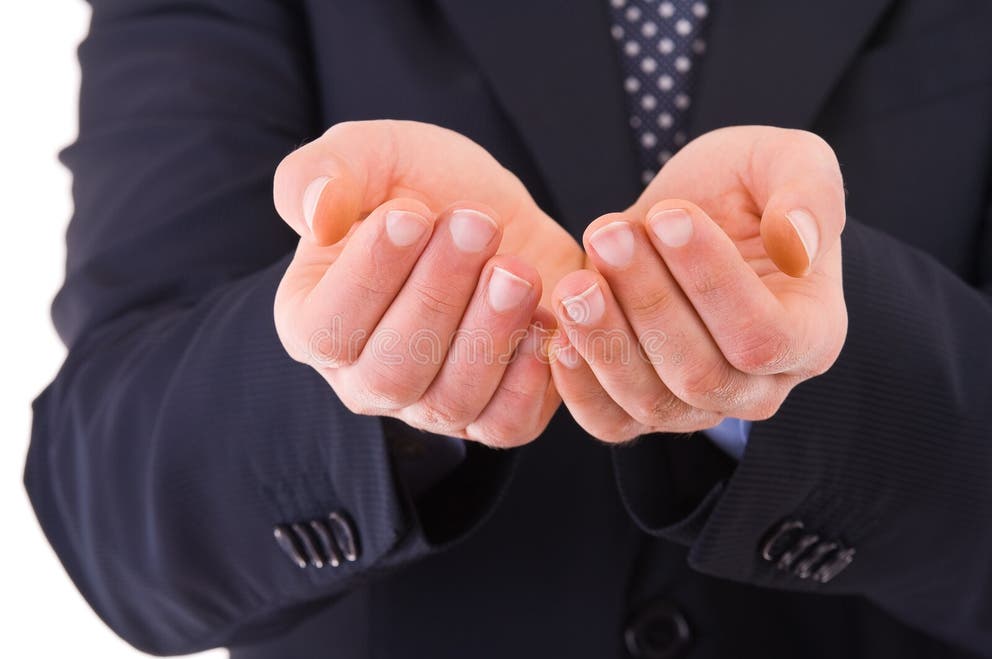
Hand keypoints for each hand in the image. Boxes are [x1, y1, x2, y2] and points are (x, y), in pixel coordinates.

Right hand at [273, 121, 572, 446]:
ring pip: (450, 402)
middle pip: (393, 372)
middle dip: (439, 296)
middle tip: (478, 224)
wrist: (490, 215)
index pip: (327, 331)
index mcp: (313, 324)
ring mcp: (429, 406)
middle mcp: (364, 380)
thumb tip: (316, 216)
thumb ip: (323, 174)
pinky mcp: (493, 414)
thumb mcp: (366, 155)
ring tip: (517, 269)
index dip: (370, 275)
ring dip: (489, 333)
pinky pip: (506, 426)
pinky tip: (545, 318)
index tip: (413, 213)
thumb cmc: (416, 185)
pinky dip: (529, 380)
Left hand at [549, 126, 847, 441]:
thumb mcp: (786, 161)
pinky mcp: (641, 411)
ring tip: (576, 280)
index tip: (668, 216)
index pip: (762, 336)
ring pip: (650, 400)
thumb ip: (810, 189)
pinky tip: (557, 331)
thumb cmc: (744, 189)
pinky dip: (577, 385)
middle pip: (700, 373)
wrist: (682, 219)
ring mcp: (698, 408)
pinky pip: (608, 421)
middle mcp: (759, 387)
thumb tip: (801, 240)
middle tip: (608, 235)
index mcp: (811, 335)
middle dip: (648, 302)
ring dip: (606, 338)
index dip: (712, 281)